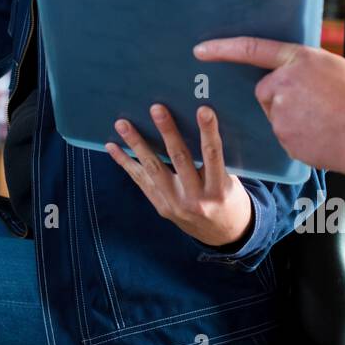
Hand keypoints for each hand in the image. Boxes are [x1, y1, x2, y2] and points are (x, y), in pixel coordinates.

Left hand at [105, 105, 253, 248]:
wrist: (222, 235)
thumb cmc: (229, 199)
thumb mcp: (231, 181)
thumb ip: (214, 160)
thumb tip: (196, 124)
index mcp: (218, 190)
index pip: (213, 156)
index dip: (208, 132)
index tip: (203, 110)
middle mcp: (196, 199)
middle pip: (179, 159)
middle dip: (167, 131)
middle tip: (157, 108)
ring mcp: (175, 204)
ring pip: (153, 169)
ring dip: (136, 144)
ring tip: (123, 124)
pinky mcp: (161, 206)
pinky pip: (141, 181)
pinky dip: (126, 162)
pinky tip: (112, 146)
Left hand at [194, 38, 344, 188]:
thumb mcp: (338, 70)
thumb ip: (308, 68)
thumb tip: (292, 74)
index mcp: (300, 59)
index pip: (252, 48)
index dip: (223, 49)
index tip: (200, 50)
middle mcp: (285, 81)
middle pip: (266, 90)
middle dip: (280, 99)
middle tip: (317, 108)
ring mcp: (281, 110)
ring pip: (276, 115)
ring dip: (293, 120)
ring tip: (326, 122)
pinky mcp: (282, 136)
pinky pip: (284, 136)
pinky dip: (299, 138)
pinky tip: (322, 137)